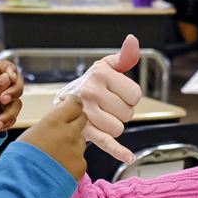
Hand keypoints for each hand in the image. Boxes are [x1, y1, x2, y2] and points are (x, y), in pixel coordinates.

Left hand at [0, 60, 23, 133]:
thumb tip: (6, 77)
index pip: (3, 67)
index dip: (11, 71)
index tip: (11, 79)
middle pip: (15, 83)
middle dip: (14, 92)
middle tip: (4, 101)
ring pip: (16, 103)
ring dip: (9, 114)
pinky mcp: (1, 115)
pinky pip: (12, 117)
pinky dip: (6, 123)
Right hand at [22, 95, 86, 179]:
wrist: (24, 188)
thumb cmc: (20, 161)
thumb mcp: (30, 135)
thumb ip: (47, 125)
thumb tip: (56, 122)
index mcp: (53, 122)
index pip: (75, 103)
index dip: (73, 103)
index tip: (69, 104)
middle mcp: (69, 134)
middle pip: (82, 119)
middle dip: (74, 120)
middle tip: (64, 127)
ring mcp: (77, 151)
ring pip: (80, 140)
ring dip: (72, 142)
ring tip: (56, 154)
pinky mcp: (81, 166)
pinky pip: (80, 158)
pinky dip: (72, 160)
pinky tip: (59, 167)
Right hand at [54, 34, 143, 162]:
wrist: (62, 102)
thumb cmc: (90, 84)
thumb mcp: (105, 67)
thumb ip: (124, 57)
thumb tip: (133, 41)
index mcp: (100, 74)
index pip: (135, 95)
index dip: (129, 97)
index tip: (116, 94)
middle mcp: (91, 91)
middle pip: (128, 114)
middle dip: (121, 112)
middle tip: (105, 106)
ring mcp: (85, 112)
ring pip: (118, 129)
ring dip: (113, 126)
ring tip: (99, 116)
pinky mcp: (83, 131)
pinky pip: (105, 142)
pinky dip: (118, 151)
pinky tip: (129, 156)